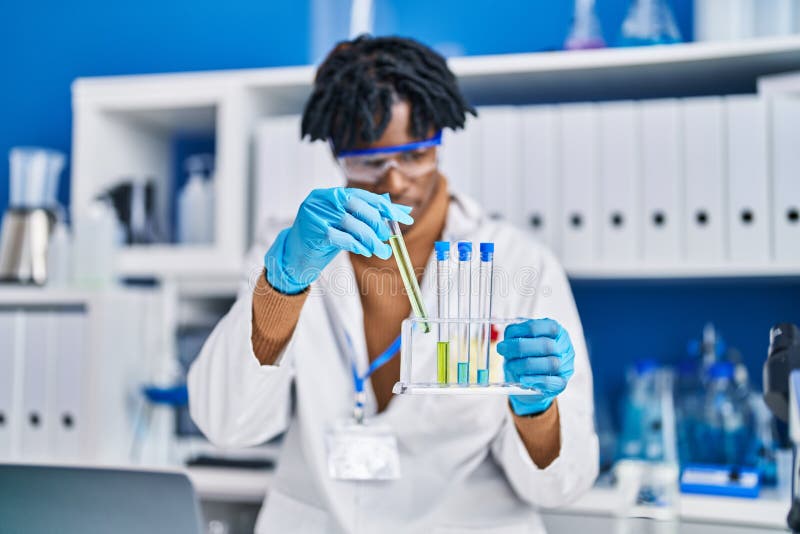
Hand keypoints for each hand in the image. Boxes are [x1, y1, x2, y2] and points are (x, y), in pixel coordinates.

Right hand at [264, 187, 412, 293]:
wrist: (296, 257)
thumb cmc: (323, 239)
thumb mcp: (347, 224)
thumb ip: (369, 215)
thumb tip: (401, 211)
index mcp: (332, 194)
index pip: (364, 195)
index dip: (386, 207)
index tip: (405, 217)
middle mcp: (322, 199)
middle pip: (358, 206)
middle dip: (378, 222)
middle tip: (389, 237)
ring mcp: (315, 213)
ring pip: (351, 223)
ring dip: (370, 239)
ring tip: (382, 251)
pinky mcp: (312, 230)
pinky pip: (340, 237)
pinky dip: (356, 244)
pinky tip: (364, 251)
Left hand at [497, 318, 574, 415]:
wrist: (531, 378)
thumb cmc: (526, 354)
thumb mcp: (520, 340)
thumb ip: (514, 336)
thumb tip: (504, 345)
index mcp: (555, 330)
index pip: (542, 326)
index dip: (520, 331)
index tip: (505, 340)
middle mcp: (564, 346)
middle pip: (546, 345)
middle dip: (519, 348)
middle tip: (502, 350)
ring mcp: (566, 365)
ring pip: (551, 364)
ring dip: (526, 365)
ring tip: (511, 366)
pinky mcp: (562, 382)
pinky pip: (552, 383)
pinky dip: (536, 380)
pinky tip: (523, 379)